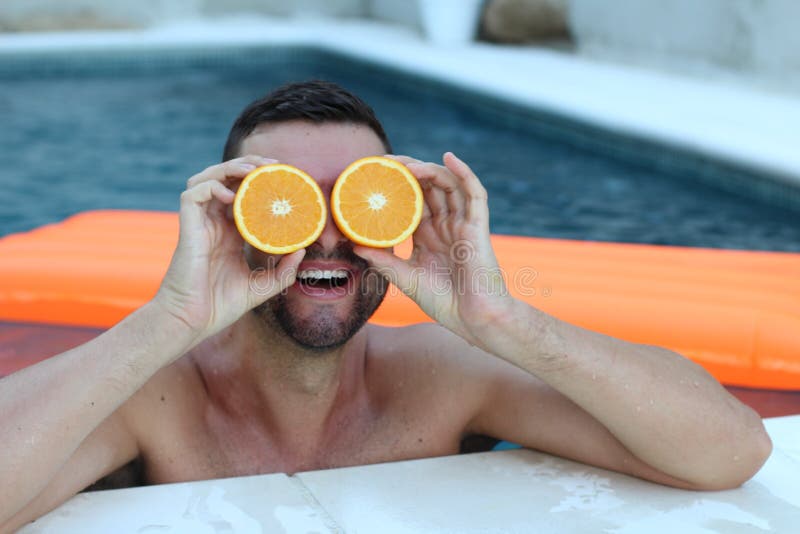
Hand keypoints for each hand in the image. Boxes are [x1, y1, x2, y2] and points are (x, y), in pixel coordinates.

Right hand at [154, 156, 304, 342]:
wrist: (191, 321)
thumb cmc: (220, 306)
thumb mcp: (261, 287)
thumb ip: (283, 271)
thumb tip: (303, 250)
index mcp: (229, 234)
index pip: (244, 197)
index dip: (261, 184)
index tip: (285, 179)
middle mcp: (214, 224)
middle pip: (226, 180)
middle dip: (249, 166)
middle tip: (275, 165)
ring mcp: (199, 224)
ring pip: (207, 178)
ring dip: (229, 168)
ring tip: (254, 169)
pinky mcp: (187, 227)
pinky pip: (193, 194)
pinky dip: (212, 186)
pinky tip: (232, 194)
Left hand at [354, 152, 511, 346]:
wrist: (473, 320)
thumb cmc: (443, 302)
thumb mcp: (405, 278)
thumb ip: (383, 260)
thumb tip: (353, 244)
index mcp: (427, 235)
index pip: (410, 201)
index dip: (395, 187)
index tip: (372, 177)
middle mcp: (444, 224)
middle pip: (427, 187)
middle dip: (407, 171)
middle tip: (384, 163)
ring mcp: (462, 223)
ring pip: (447, 184)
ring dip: (427, 170)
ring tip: (404, 164)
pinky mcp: (478, 225)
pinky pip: (474, 192)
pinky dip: (464, 172)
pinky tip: (448, 157)